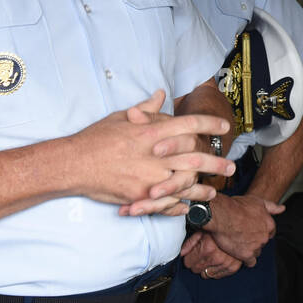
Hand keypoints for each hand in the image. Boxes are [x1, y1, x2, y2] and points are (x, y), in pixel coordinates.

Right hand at [68, 88, 235, 213]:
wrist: (72, 164)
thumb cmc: (96, 138)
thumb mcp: (121, 117)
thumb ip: (146, 109)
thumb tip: (161, 95)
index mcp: (151, 131)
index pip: (188, 125)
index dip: (209, 125)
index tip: (224, 127)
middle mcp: (153, 154)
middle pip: (194, 156)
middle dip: (215, 162)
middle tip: (230, 167)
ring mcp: (148, 177)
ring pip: (185, 184)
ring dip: (201, 189)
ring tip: (213, 192)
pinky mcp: (140, 195)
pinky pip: (167, 203)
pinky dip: (179, 206)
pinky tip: (188, 206)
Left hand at [181, 232, 241, 279]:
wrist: (240, 228)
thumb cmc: (220, 228)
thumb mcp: (202, 231)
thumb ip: (190, 242)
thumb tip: (182, 253)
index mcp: (207, 248)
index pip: (188, 262)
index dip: (189, 257)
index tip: (193, 253)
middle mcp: (216, 258)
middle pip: (196, 269)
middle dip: (196, 263)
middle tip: (202, 254)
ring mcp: (225, 264)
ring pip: (206, 274)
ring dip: (206, 267)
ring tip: (211, 256)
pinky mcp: (233, 268)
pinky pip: (217, 276)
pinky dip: (215, 270)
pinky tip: (217, 261)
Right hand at [202, 194, 284, 265]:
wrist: (222, 215)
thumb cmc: (237, 206)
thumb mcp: (257, 201)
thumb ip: (271, 207)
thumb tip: (282, 208)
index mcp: (269, 224)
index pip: (270, 232)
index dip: (261, 231)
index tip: (253, 230)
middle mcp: (265, 236)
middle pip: (262, 242)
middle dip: (254, 240)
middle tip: (243, 235)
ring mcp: (256, 246)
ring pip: (256, 252)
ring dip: (249, 250)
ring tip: (238, 243)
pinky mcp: (246, 255)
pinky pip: (250, 262)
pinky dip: (245, 259)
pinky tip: (238, 254)